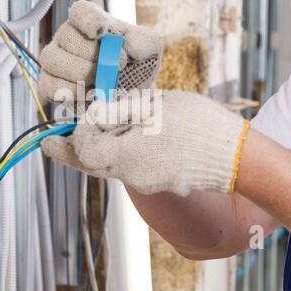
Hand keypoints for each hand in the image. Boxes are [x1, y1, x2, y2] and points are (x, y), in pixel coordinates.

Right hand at [37, 0, 161, 108]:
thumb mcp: (149, 48)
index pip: (81, 11)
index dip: (89, 20)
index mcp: (89, 20)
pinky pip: (49, 85)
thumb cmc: (135, 64)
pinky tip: (89, 95)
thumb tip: (126, 44)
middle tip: (118, 66)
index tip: (102, 31)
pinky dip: (70, 92)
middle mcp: (67, 36)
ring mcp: (55, 59)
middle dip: (92, 54)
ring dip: (80, 73)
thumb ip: (142, 42)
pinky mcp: (49, 83)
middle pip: (67, 37)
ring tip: (103, 83)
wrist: (130, 94)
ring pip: (53, 60)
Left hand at [40, 89, 251, 196]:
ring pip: (111, 165)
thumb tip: (90, 114)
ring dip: (102, 147)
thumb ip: (119, 111)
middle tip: (54, 139)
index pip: (83, 150)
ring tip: (102, 125)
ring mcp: (147, 183)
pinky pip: (132, 167)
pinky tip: (134, 133)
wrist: (237, 158)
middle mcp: (132, 176)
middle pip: (91, 164)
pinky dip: (124, 151)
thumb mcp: (155, 107)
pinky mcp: (159, 182)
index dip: (73, 134)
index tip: (71, 119)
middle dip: (74, 148)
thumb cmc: (199, 127)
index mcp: (127, 156)